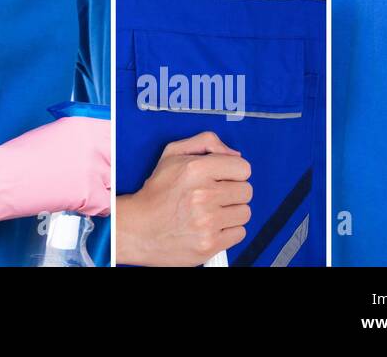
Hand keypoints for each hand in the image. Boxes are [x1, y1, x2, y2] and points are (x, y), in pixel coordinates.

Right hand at [0, 116, 110, 217]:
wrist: (6, 177)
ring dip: (101, 189)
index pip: (116, 134)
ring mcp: (94, 169)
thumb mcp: (53, 134)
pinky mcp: (90, 192)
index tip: (109, 156)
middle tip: (90, 178)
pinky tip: (80, 204)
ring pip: (113, 183)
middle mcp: (94, 144)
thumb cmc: (20, 157)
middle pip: (117, 160)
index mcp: (84, 125)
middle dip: (108, 170)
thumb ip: (78, 138)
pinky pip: (107, 205)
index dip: (113, 148)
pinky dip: (96, 208)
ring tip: (79, 191)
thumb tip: (91, 149)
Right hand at [117, 130, 250, 266]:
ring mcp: (207, 222)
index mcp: (195, 169)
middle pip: (246, 191)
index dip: (234, 172)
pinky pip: (239, 234)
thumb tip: (233, 154)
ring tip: (212, 211)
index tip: (224, 178)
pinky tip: (211, 226)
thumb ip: (205, 142)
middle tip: (215, 196)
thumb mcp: (172, 155)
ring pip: (245, 213)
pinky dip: (228, 231)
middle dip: (233, 192)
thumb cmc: (157, 193)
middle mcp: (202, 195)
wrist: (139, 228)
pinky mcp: (210, 244)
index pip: (243, 167)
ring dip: (231, 212)